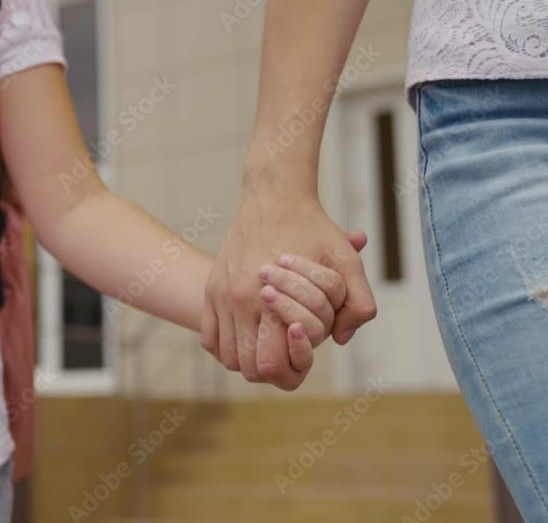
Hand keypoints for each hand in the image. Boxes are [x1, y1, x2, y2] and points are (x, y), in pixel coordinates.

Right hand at [200, 191, 375, 385]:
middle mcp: (237, 301)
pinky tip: (248, 335)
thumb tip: (340, 339)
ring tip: (271, 345)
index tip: (302, 350)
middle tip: (290, 353)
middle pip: (247, 367)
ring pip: (226, 357)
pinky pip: (210, 339)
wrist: (272, 199)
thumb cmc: (312, 230)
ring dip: (248, 359)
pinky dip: (227, 346)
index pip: (269, 364)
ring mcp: (220, 296)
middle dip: (270, 369)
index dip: (289, 369)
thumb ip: (358, 304)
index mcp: (267, 299)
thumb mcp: (346, 263)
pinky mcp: (212, 290)